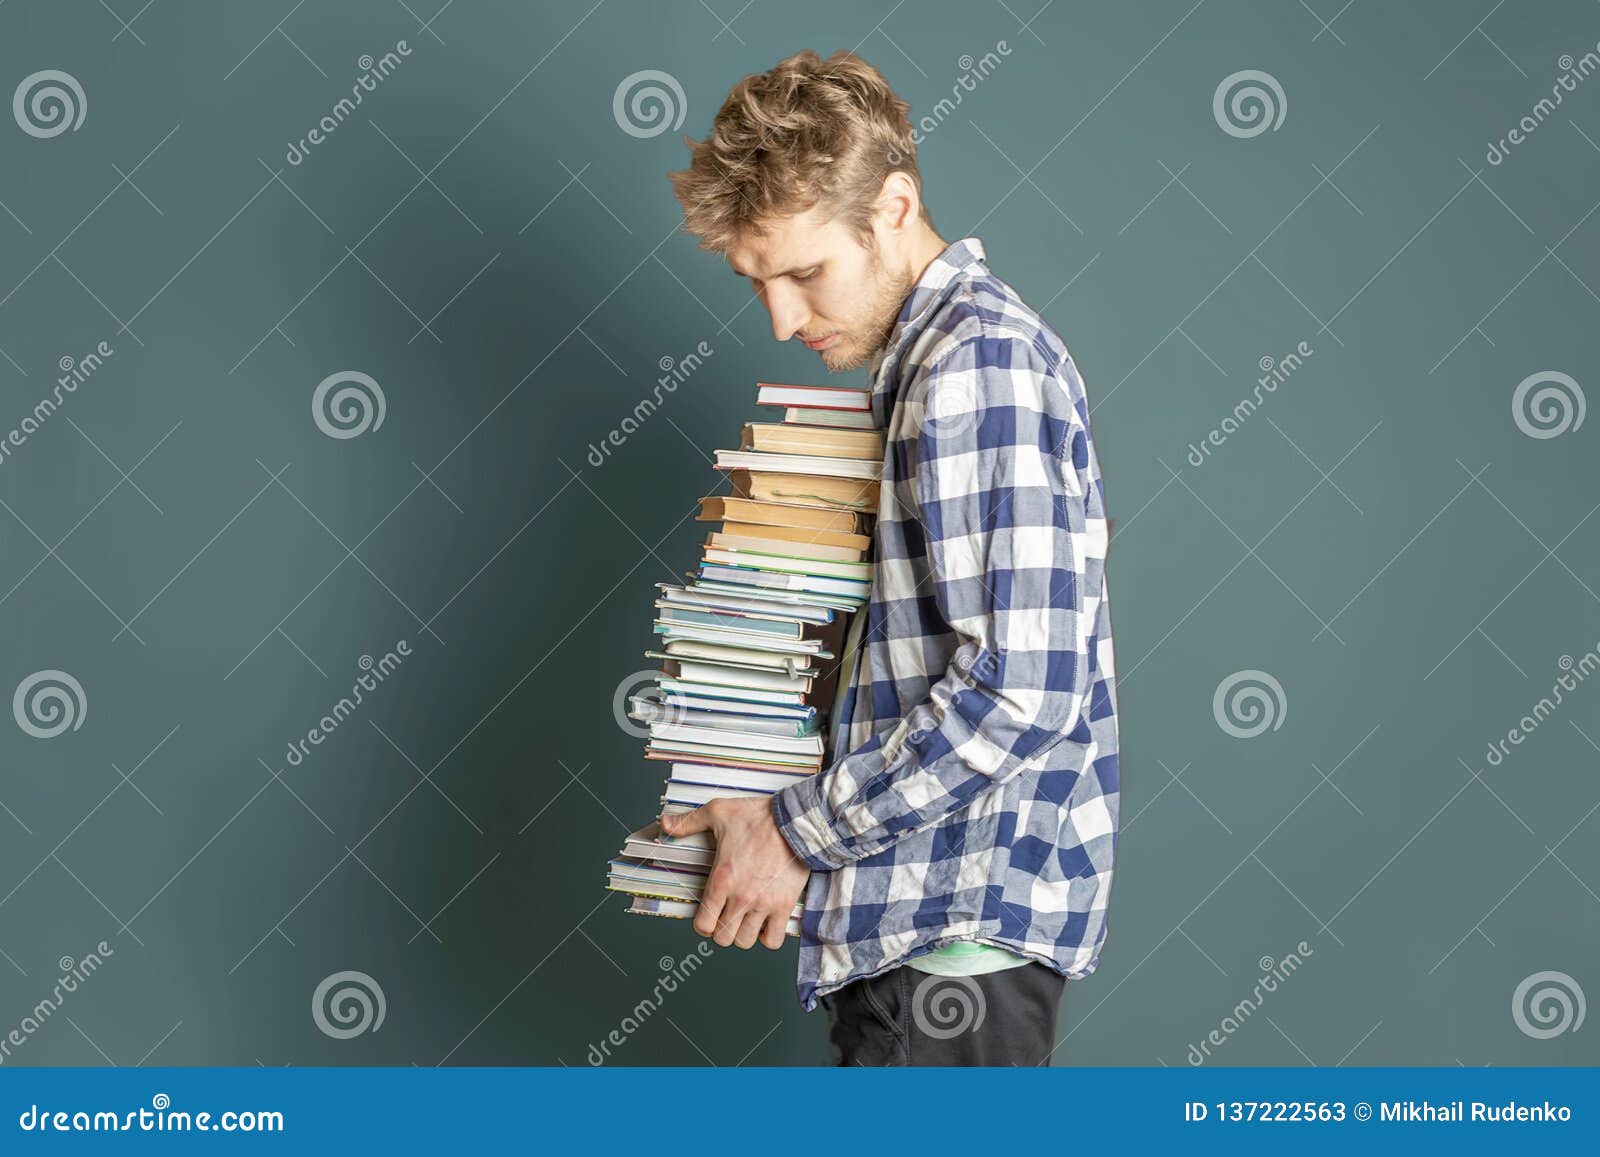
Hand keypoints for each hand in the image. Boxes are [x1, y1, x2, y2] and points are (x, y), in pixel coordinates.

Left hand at [660, 797, 810, 949]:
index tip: (708, 915)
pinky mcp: (785, 905)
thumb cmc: (757, 816)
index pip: (703, 925)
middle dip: (722, 930)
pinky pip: (773, 940)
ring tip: (745, 920)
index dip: (703, 924)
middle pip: (723, 938)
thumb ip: (688, 822)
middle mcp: (741, 897)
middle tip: (727, 916)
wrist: (795, 820)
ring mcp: (764, 904)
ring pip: (746, 942)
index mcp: (721, 879)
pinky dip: (768, 937)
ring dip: (744, 934)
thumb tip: (664, 824)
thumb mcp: (717, 812)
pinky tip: (765, 923)